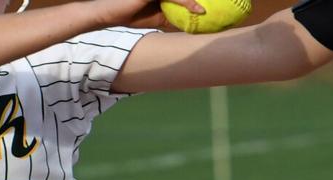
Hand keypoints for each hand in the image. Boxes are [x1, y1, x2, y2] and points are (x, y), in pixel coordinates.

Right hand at [90, 0, 206, 29]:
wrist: (108, 13)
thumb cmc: (129, 15)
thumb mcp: (156, 17)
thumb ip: (172, 16)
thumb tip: (190, 23)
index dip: (194, 0)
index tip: (216, 3)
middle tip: (224, 0)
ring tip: (217, 3)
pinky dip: (187, 3)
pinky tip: (199, 10)